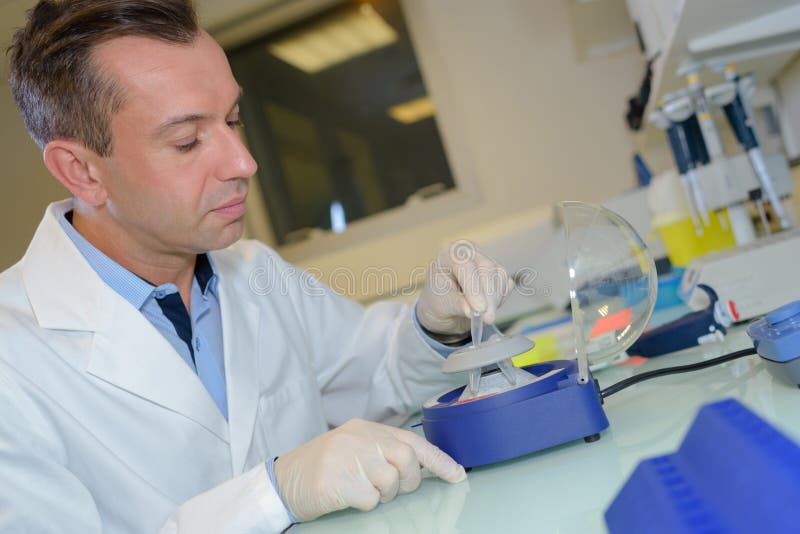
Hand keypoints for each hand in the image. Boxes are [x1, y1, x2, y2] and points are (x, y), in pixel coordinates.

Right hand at [273, 419, 466, 521]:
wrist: (283, 480)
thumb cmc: (322, 467)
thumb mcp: (354, 448)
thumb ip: (383, 450)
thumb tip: (421, 466)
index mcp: (367, 429)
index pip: (413, 441)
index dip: (439, 460)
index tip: (457, 474)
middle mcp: (361, 438)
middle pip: (407, 460)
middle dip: (408, 481)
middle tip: (392, 488)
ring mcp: (350, 457)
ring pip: (391, 482)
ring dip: (382, 494)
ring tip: (360, 489)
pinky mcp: (341, 480)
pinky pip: (370, 500)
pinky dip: (364, 503)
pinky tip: (346, 495)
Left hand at [417, 240, 513, 335]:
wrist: (445, 308)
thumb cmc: (438, 302)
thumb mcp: (441, 306)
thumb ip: (457, 306)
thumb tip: (472, 311)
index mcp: (449, 254)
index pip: (465, 265)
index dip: (474, 287)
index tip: (479, 309)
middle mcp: (469, 252)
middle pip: (486, 268)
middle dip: (488, 296)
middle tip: (487, 319)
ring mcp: (485, 260)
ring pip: (499, 276)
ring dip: (494, 300)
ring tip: (481, 316)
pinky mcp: (497, 272)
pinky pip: (506, 284)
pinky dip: (499, 299)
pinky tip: (487, 308)